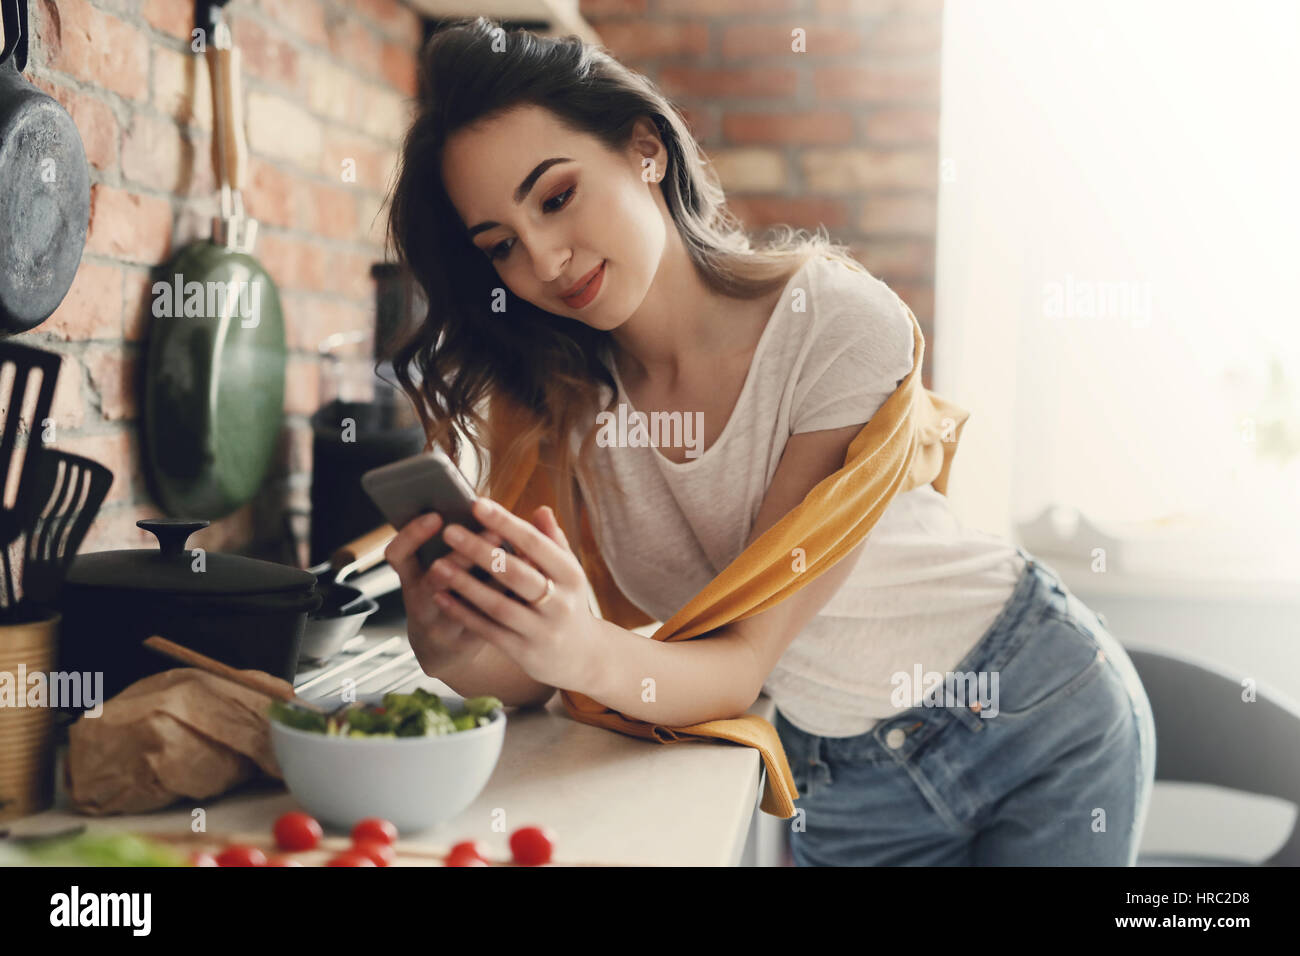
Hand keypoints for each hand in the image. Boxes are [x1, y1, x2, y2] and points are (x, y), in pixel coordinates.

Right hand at [384, 511, 510, 675]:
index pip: (398, 553)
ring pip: (461, 603)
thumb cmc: (450, 588)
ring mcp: (440, 621)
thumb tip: (497, 507)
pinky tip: (525, 584)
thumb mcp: (443, 563)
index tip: (436, 515)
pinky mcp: (464, 639)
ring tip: (517, 559)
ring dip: (492, 580)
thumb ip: (463, 534)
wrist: (446, 642)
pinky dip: (505, 599)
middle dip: (465, 554)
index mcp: (412, 572)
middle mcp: (420, 597)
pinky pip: (485, 621)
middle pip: (434, 577)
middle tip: (495, 532)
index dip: (412, 534)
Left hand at [428, 497, 602, 692]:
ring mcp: (542, 631)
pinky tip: (441, 597)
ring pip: (499, 605)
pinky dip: (464, 614)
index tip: (477, 504)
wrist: (583, 657)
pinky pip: (489, 631)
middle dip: (481, 551)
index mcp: (571, 575)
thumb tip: (540, 509)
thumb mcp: (568, 572)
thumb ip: (553, 542)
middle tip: (450, 531)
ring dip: (466, 585)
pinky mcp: (524, 653)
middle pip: (516, 574)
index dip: (506, 524)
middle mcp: (560, 603)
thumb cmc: (567, 602)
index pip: (536, 544)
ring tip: (438, 565)